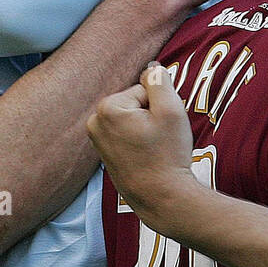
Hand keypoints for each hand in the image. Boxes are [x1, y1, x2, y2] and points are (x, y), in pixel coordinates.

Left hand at [87, 64, 204, 231]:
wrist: (161, 198)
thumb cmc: (167, 155)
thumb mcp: (171, 109)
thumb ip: (160, 81)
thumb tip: (151, 68)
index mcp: (108, 108)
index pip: (144, 90)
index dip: (160, 106)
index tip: (162, 128)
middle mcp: (95, 122)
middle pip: (135, 103)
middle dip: (152, 116)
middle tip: (160, 140)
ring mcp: (97, 140)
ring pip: (132, 119)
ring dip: (147, 129)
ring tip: (153, 150)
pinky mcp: (103, 154)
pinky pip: (127, 135)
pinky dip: (139, 142)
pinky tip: (146, 158)